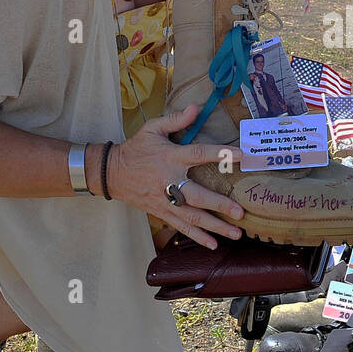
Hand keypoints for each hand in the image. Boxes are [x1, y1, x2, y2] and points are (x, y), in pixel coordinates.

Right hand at [107, 103, 244, 249]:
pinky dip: (197, 237)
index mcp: (170, 157)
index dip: (221, 154)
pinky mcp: (160, 212)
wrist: (110, 173)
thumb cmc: (136, 149)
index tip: (242, 156)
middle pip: (197, 195)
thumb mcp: (152, 128)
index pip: (199, 154)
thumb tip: (196, 107)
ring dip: (214, 227)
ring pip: (192, 217)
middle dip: (219, 205)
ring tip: (236, 234)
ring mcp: (164, 200)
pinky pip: (180, 226)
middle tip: (240, 212)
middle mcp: (169, 180)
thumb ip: (176, 119)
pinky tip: (213, 244)